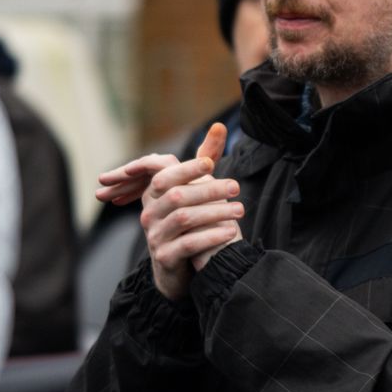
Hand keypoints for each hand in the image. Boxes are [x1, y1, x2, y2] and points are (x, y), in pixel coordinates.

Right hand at [134, 124, 242, 300]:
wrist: (181, 266)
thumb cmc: (192, 221)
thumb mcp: (197, 189)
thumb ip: (205, 159)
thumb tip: (219, 126)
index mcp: (156, 194)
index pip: (165, 175)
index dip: (186, 169)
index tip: (210, 164)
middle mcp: (151, 212)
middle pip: (177, 195)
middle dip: (209, 189)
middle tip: (236, 186)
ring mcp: (155, 235)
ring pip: (183, 218)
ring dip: (214, 212)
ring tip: (241, 211)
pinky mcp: (165, 256)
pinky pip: (187, 244)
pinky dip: (210, 236)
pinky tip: (230, 233)